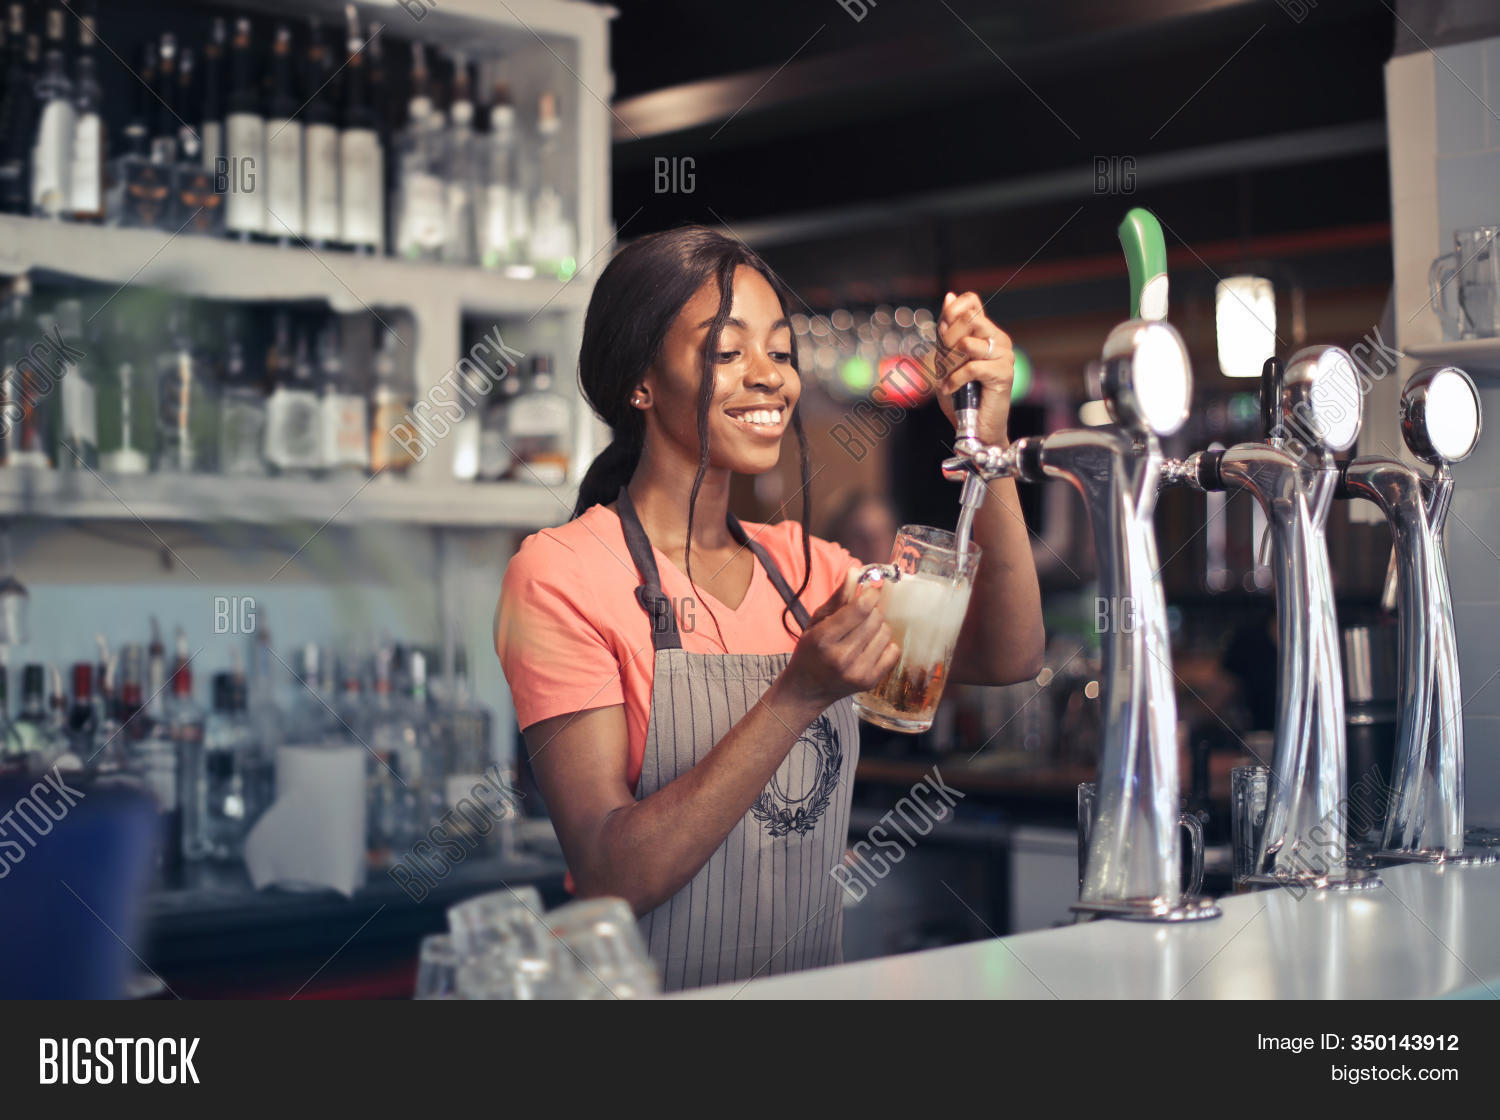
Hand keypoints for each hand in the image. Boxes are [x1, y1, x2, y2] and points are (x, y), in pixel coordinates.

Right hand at [777, 570, 898, 712]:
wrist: (807, 689)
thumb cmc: (810, 651)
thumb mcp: (816, 622)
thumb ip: (838, 598)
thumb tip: (856, 572)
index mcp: (824, 638)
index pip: (860, 608)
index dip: (871, 594)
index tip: (872, 590)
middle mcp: (841, 657)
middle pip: (876, 619)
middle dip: (872, 610)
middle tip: (862, 614)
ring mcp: (857, 672)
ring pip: (886, 633)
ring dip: (878, 628)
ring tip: (863, 633)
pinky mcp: (870, 681)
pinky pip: (893, 651)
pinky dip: (885, 645)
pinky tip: (871, 646)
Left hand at [935, 290, 1014, 448]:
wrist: (975, 428)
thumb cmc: (961, 396)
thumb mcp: (946, 359)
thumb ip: (946, 331)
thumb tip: (949, 295)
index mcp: (986, 332)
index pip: (971, 301)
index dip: (952, 310)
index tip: (941, 332)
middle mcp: (998, 339)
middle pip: (966, 320)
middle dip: (945, 344)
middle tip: (943, 366)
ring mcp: (1004, 355)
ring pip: (966, 343)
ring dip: (949, 364)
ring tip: (948, 380)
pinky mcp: (1004, 373)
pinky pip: (971, 367)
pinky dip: (954, 380)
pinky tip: (951, 389)